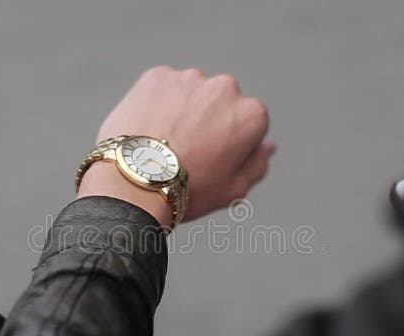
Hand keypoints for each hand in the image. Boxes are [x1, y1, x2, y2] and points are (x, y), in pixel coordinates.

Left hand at [78, 65, 274, 224]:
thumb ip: (257, 164)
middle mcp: (225, 87)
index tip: (211, 160)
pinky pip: (162, 88)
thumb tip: (269, 146)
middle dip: (207, 120)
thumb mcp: (233, 190)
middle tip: (184, 151)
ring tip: (162, 142)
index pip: (247, 123)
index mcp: (251, 114)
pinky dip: (156, 103)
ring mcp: (190, 78)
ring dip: (182, 109)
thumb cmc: (189, 192)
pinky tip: (147, 129)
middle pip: (219, 103)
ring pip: (190, 93)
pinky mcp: (158, 76)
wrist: (135, 182)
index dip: (229, 144)